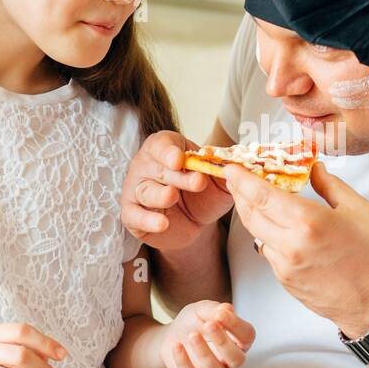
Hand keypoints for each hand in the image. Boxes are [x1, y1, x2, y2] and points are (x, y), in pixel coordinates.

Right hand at [121, 131, 233, 251]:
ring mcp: (137, 190)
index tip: (180, 159)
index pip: (161, 144)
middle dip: (178, 176)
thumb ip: (225, 172)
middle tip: (198, 182)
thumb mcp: (219, 182)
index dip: (169, 150)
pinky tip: (162, 223)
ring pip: (145, 190)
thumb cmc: (203, 194)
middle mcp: (147, 166)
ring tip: (173, 197)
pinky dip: (148, 220)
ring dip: (160, 195)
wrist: (194, 222)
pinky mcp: (132, 214)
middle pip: (158, 168)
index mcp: (166, 149)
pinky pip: (134, 215)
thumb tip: (235, 165)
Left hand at [159, 300, 254, 367]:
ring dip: (204, 353)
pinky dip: (184, 362)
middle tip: (209, 325)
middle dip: (223, 342)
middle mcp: (230, 359)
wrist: (171, 336)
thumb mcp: (201, 310)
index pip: (247, 336)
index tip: (220, 313)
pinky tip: (177, 346)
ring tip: (191, 335)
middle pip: (237, 359)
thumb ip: (214, 309)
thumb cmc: (193, 322)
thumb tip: (227, 309)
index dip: (236, 325)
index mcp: (238, 340)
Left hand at [224, 162, 368, 338]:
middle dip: (240, 194)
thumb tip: (314, 168)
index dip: (241, 180)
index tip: (232, 168)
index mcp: (308, 222)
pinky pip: (268, 252)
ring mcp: (285, 266)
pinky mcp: (285, 281)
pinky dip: (267, 236)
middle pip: (250, 214)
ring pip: (256, 234)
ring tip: (258, 201)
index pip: (261, 196)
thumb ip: (330, 185)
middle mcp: (290, 244)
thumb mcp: (358, 209)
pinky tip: (278, 227)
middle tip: (238, 180)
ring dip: (253, 216)